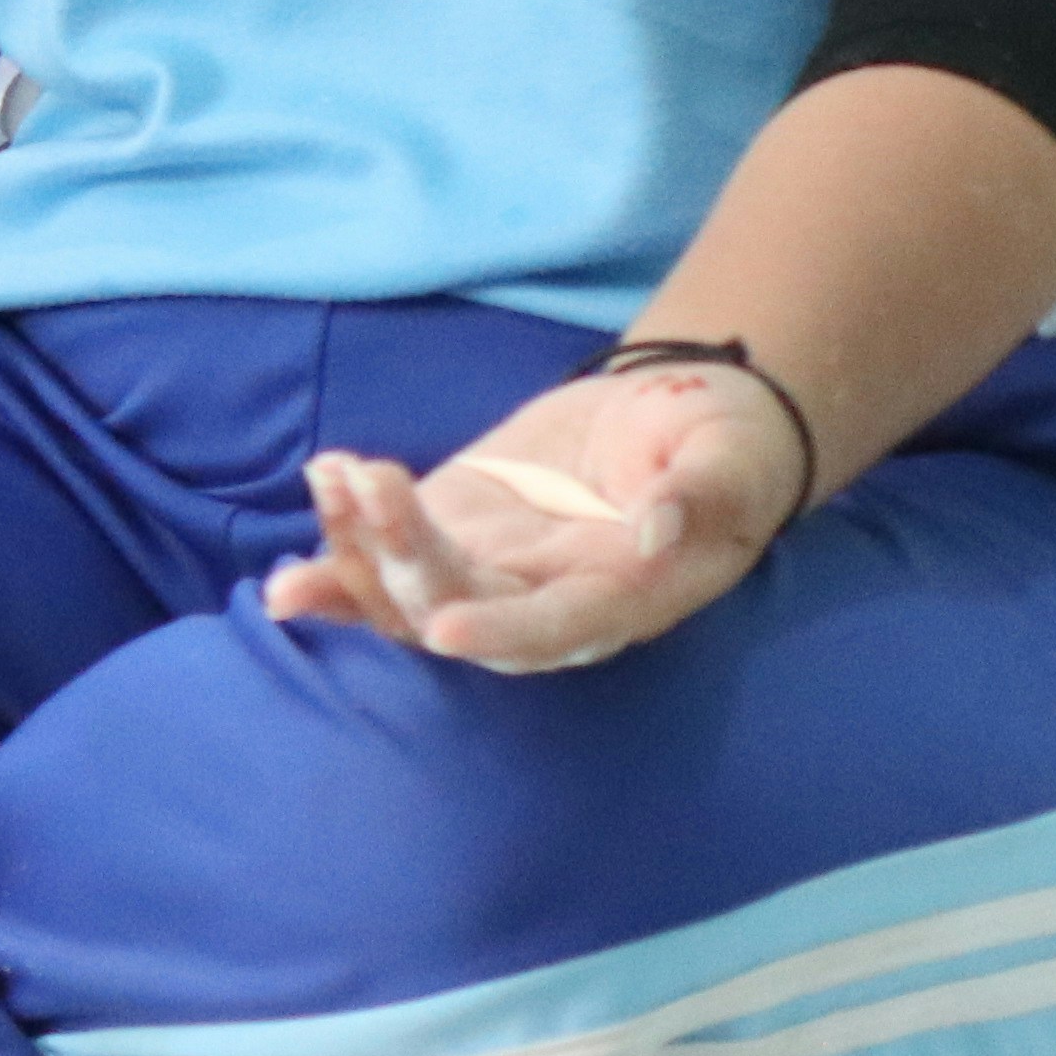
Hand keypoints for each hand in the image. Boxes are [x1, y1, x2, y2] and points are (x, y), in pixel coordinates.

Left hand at [260, 363, 823, 673]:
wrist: (676, 423)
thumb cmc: (726, 448)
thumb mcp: (733, 462)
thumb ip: (702, 495)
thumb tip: (657, 528)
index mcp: (620, 599)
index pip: (553, 630)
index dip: (501, 633)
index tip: (445, 627)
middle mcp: (542, 601)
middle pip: (457, 608)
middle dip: (402, 559)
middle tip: (370, 482)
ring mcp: (487, 570)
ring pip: (406, 588)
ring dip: (356, 545)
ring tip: (332, 475)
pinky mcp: (452, 529)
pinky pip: (386, 547)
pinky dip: (344, 528)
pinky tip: (322, 476)